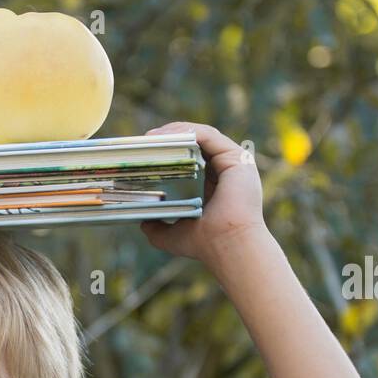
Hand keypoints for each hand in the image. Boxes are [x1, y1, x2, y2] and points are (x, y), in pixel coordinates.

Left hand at [138, 122, 266, 263]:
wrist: (227, 246)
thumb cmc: (204, 243)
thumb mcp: (171, 236)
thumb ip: (157, 227)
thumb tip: (142, 220)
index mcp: (214, 187)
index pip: (191, 160)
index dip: (169, 153)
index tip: (145, 153)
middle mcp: (225, 172)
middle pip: (195, 145)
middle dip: (169, 139)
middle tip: (144, 140)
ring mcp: (233, 162)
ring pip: (201, 136)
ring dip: (175, 132)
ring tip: (151, 136)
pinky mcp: (235, 157)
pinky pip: (207, 135)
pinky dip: (187, 131)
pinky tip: (167, 135)